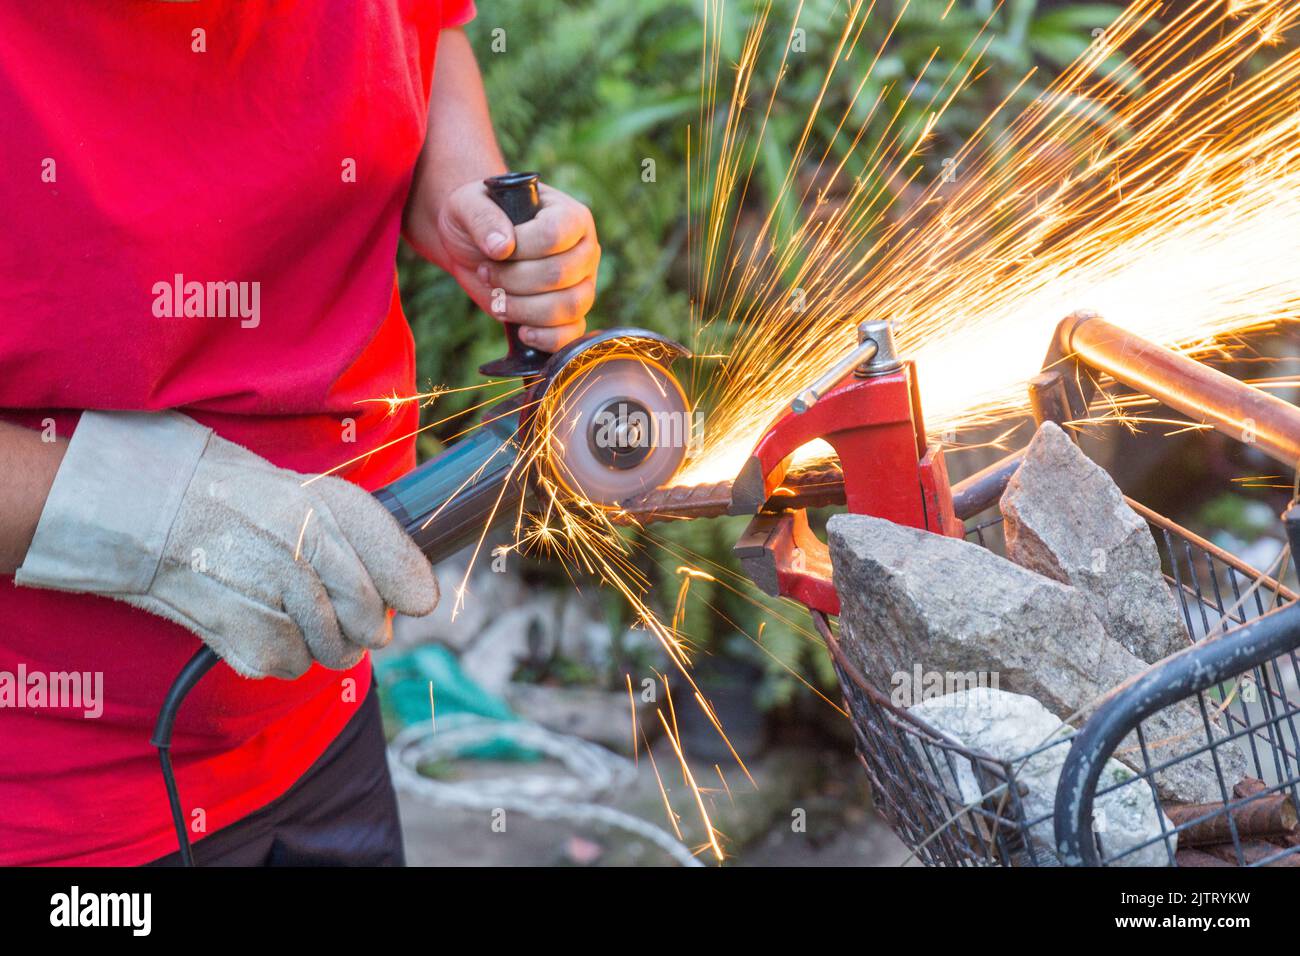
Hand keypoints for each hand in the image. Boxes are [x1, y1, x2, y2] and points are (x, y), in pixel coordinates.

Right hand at [16, 412, 437, 679]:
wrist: (162, 513)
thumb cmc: (253, 507)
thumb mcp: (321, 499)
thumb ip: (379, 542)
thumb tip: (424, 601)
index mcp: (326, 509)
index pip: (398, 569)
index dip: (407, 588)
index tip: (411, 597)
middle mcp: (302, 549)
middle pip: (373, 621)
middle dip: (367, 624)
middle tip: (339, 606)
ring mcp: (271, 594)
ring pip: (338, 652)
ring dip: (327, 642)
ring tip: (294, 608)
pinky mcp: (243, 634)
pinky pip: (294, 666)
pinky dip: (288, 654)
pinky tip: (264, 620)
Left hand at [431, 180, 599, 352]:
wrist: (472, 247)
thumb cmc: (476, 219)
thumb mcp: (467, 205)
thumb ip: (482, 218)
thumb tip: (502, 247)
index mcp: (570, 216)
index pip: (554, 235)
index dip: (520, 248)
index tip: (493, 250)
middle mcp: (584, 250)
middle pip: (559, 274)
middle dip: (513, 280)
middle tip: (487, 273)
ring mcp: (582, 284)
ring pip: (569, 307)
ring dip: (524, 309)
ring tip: (497, 301)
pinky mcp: (571, 314)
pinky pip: (573, 334)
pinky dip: (546, 337)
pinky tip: (521, 332)